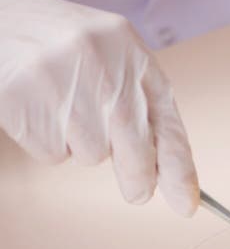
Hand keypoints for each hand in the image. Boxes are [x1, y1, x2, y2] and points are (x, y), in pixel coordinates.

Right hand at [0, 0, 198, 214]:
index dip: (179, 166)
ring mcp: (60, 80)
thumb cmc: (61, 45)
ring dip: (82, 146)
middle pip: (135, 146)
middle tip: (139, 193)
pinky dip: (49, 144)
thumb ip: (139, 101)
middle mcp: (101, 62)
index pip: (166, 119)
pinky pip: (53, 154)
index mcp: (130, 50)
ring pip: (92, 155)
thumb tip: (162, 168)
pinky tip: (39, 109)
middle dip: (140, 177)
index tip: (187, 202)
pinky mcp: (23, 98)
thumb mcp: (112, 57)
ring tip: (63, 109)